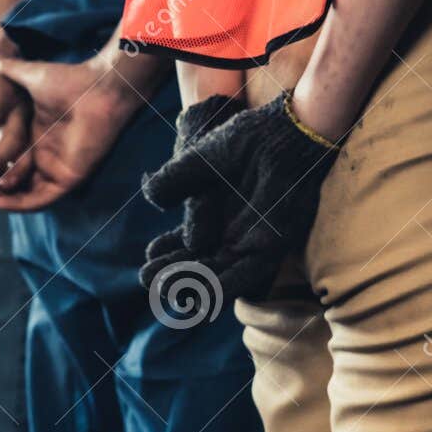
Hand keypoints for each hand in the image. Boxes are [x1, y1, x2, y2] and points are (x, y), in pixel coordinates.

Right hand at [0, 53, 146, 210]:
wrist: (99, 89)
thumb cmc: (71, 80)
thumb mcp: (32, 76)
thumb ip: (12, 71)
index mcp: (37, 133)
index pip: (10, 156)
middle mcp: (47, 153)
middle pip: (17, 177)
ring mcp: (58, 167)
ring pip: (27, 191)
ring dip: (5, 196)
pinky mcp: (69, 177)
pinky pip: (42, 199)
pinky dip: (21, 204)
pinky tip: (0, 203)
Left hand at [0, 55, 30, 189]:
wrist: (4, 70)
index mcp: (2, 89)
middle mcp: (23, 107)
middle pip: (15, 138)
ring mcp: (34, 122)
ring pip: (29, 153)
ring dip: (13, 175)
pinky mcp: (37, 136)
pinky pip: (32, 159)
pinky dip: (19, 177)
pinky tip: (1, 189)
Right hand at [141, 92, 337, 300]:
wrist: (286, 132)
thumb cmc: (250, 140)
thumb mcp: (202, 159)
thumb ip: (177, 178)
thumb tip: (152, 197)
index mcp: (217, 214)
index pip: (187, 245)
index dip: (167, 254)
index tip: (148, 258)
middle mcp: (235, 232)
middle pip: (200, 264)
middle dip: (173, 274)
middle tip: (146, 278)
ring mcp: (254, 241)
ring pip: (220, 274)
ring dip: (192, 284)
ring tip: (163, 288)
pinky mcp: (274, 245)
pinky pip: (248, 274)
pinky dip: (225, 287)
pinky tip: (203, 299)